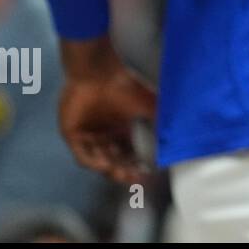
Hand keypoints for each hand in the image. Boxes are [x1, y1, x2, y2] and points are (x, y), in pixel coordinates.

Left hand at [58, 37, 157, 183]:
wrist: (98, 71)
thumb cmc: (125, 85)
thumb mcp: (149, 105)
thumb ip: (160, 123)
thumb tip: (175, 141)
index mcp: (120, 127)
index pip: (128, 153)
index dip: (137, 164)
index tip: (148, 172)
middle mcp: (104, 133)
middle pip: (114, 160)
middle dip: (125, 170)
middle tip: (136, 177)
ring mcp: (88, 134)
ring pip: (100, 160)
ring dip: (111, 168)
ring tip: (123, 172)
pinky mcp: (73, 134)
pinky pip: (82, 156)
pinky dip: (95, 162)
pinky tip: (106, 164)